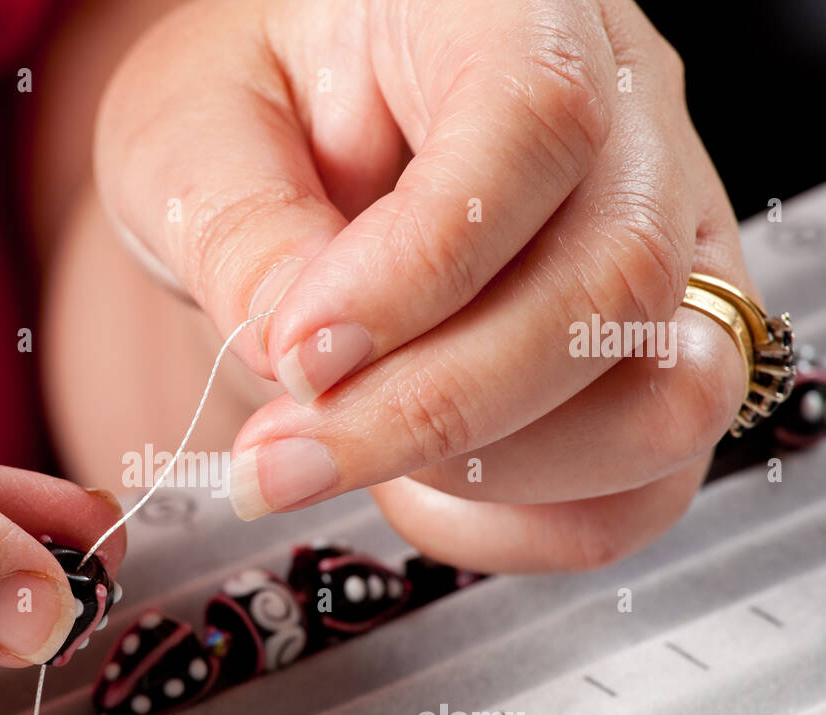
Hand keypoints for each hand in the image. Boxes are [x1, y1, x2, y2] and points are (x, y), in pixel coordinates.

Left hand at [95, 0, 748, 570]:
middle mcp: (620, 120)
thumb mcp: (197, 132)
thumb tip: (307, 363)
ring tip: (345, 456)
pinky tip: (413, 482)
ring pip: (661, 400)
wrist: (295, 142)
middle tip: (284, 459)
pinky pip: (637, 483)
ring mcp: (658, 242)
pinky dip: (517, 519)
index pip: (531, 127)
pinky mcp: (648, 353)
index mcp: (508, 10)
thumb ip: (246, 234)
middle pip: (611, 284)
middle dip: (432, 411)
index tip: (301, 356)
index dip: (418, 270)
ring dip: (487, 474)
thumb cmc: (255, 104)